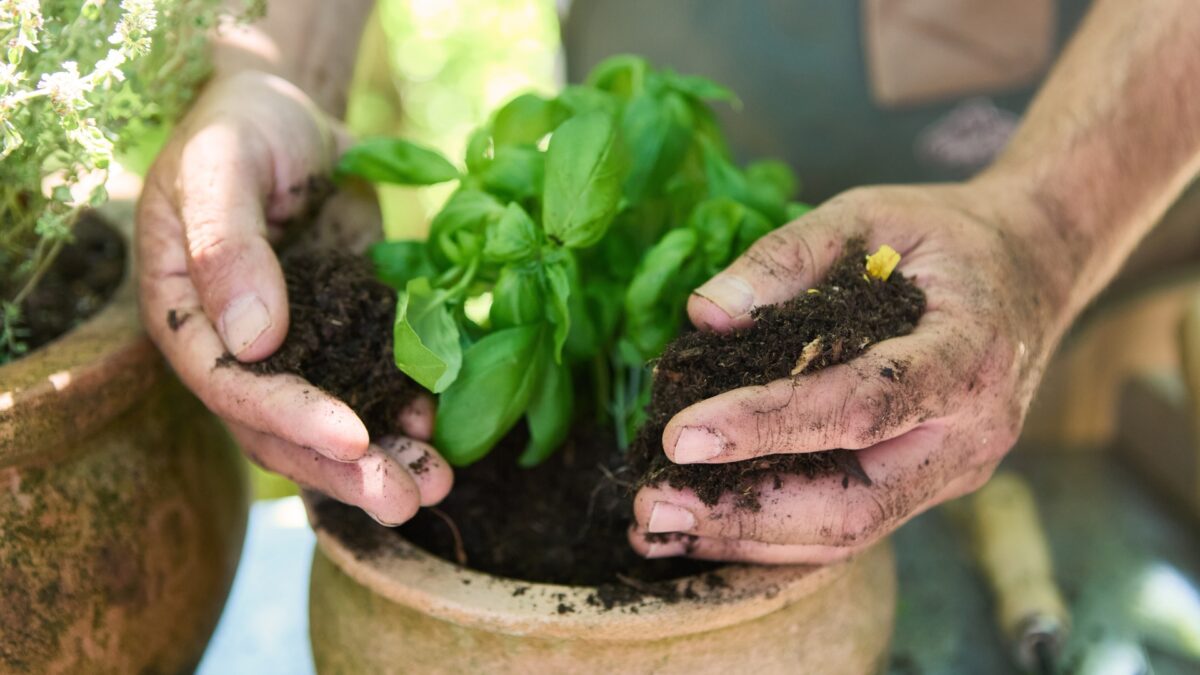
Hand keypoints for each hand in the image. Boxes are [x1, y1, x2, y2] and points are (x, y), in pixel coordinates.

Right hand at [137, 71, 451, 524]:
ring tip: (438, 487)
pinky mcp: (346, 331)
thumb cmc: (237, 129)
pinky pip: (376, 384)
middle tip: (407, 499)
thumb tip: (252, 339)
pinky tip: (443, 429)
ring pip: (335, 422)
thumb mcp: (219, 168)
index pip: (232, 387)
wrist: (287, 117)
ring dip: (386, 460)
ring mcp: (297, 347)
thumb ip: (228, 247)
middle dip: (347, 469)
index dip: (292, 418)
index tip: (353, 437)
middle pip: (285, 430)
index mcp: (187, 318)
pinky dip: (408, 411)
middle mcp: (237, 350)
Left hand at [630, 181, 1064, 563]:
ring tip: (657, 524)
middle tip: (650, 503)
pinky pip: (850, 525)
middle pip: (855, 505)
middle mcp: (971, 434)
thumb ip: (786, 257)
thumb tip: (703, 316)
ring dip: (746, 538)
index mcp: (969, 355)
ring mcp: (954, 472)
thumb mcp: (868, 213)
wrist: (1034, 268)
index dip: (769, 425)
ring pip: (848, 533)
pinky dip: (772, 533)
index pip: (862, 405)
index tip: (681, 434)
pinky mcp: (929, 487)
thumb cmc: (944, 236)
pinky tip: (704, 525)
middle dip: (744, 513)